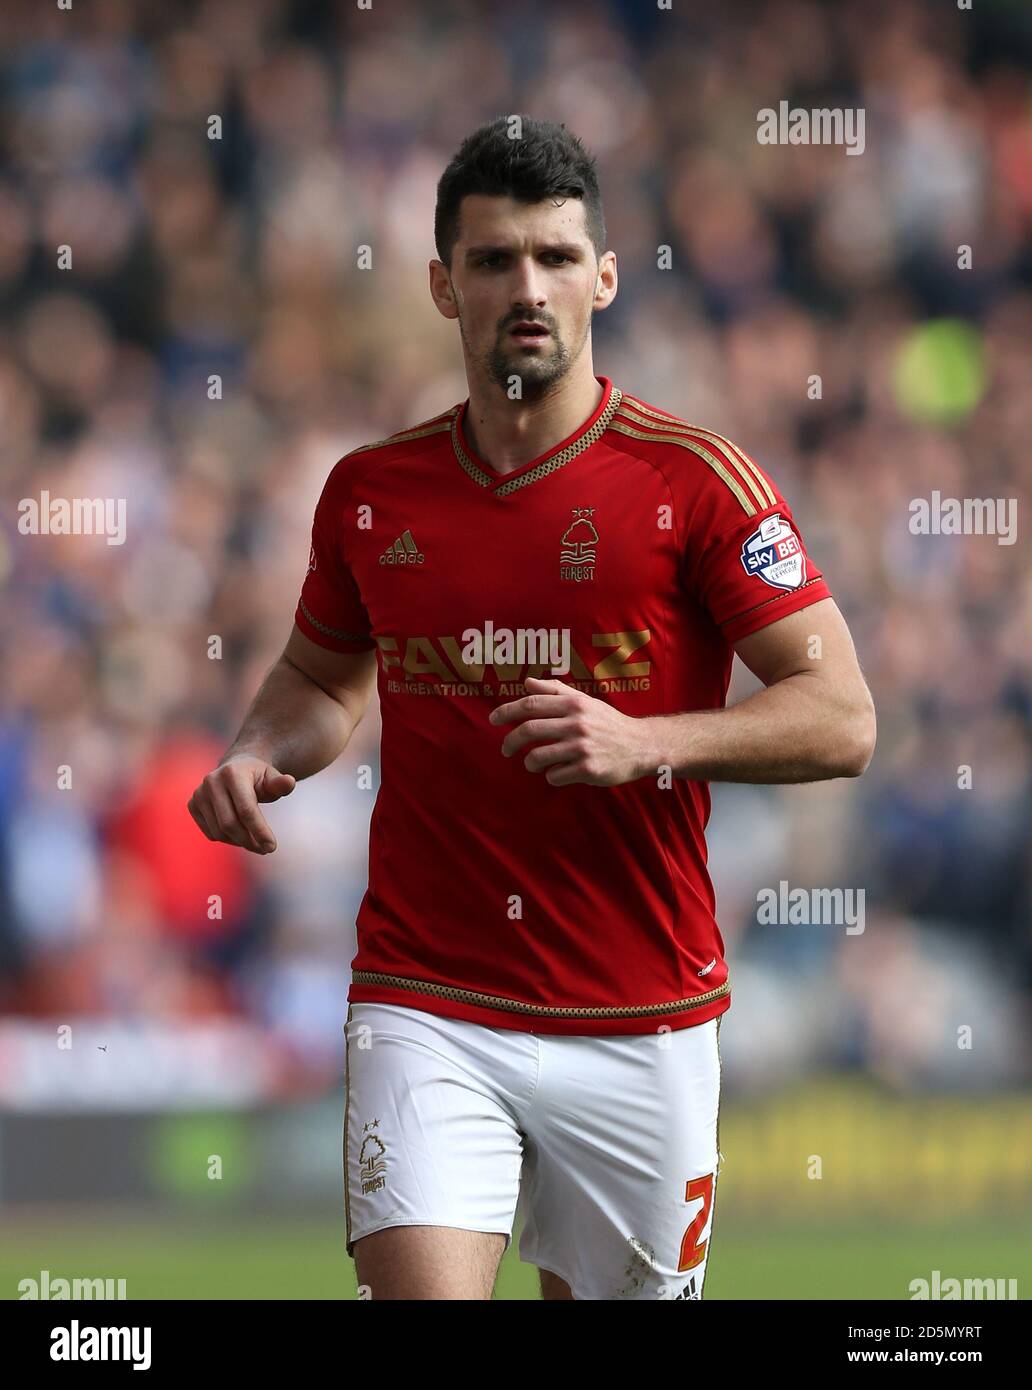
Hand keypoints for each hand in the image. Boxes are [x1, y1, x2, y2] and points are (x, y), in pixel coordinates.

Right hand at [187, 754, 295, 852]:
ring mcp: (199, 793)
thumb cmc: (258, 777)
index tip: (272, 847)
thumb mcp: (272, 778)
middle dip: (250, 841)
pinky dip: (228, 839)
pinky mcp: (192, 805)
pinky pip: (211, 833)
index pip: (246, 809)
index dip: (259, 830)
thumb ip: (281, 784)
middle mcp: (212, 781)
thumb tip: (289, 782)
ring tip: (256, 841)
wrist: (235, 768)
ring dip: (240, 842)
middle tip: (266, 849)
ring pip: (219, 832)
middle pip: (230, 824)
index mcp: (233, 773)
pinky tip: (241, 833)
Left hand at [488, 676, 654, 786]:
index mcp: (574, 705)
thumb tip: (527, 682)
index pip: (531, 704)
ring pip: (538, 756)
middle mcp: (577, 724)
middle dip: (510, 741)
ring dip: (529, 762)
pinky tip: (557, 772)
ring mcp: (582, 747)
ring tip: (532, 763)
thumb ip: (556, 691)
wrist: (641, 746)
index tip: (493, 720)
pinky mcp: (588, 769)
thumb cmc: (608, 722)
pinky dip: (550, 775)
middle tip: (505, 749)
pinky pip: (555, 775)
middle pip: (529, 729)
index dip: (507, 711)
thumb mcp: (585, 702)